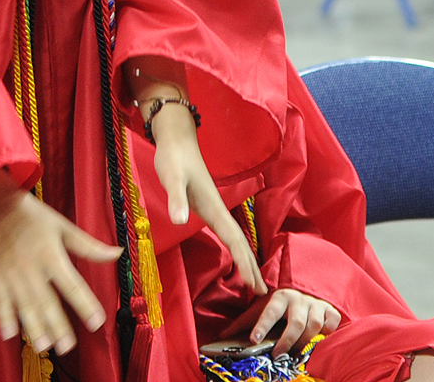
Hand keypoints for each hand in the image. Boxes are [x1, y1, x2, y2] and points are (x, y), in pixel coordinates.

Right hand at [0, 170, 121, 355]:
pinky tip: (10, 335)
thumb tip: (117, 253)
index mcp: (50, 254)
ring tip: (44, 346)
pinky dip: (4, 318)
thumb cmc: (33, 216)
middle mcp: (30, 267)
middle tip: (67, 346)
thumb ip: (88, 246)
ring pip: (24, 305)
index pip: (71, 284)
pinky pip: (0, 301)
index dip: (84, 304)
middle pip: (46, 300)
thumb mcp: (63, 226)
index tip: (96, 322)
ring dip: (34, 327)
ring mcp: (10, 274)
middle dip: (57, 325)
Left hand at [146, 104, 266, 295]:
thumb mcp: (172, 177)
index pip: (234, 239)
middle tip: (261, 292)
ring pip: (236, 237)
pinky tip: (236, 254)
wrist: (177, 140)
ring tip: (254, 280)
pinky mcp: (207, 206)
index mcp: (214, 206)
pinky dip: (236, 247)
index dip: (244, 262)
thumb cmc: (174, 158)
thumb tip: (181, 221)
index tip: (253, 284)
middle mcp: (218, 209)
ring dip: (246, 258)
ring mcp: (214, 208)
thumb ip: (176, 199)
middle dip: (252, 266)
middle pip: (240, 241)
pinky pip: (227, 232)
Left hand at [233, 288, 341, 355]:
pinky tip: (318, 341)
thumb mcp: (261, 308)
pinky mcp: (331, 311)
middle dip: (287, 341)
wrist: (307, 291)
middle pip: (296, 323)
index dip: (262, 326)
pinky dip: (327, 333)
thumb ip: (243, 322)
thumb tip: (221, 336)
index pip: (270, 312)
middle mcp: (299, 299)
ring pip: (314, 326)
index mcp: (279, 297)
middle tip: (277, 355)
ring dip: (304, 343)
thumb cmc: (280, 305)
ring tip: (294, 354)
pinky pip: (332, 324)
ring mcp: (316, 305)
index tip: (254, 339)